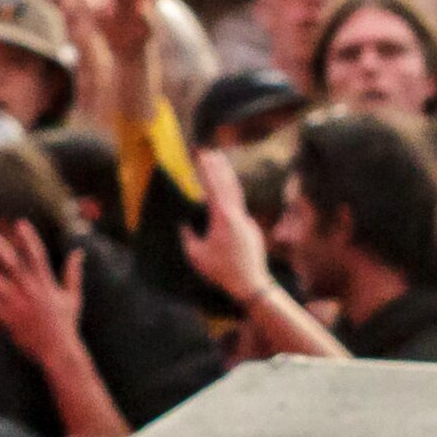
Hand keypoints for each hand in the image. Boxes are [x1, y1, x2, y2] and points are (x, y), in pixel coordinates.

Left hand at [0, 216, 85, 374]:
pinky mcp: (10, 319)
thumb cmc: (67, 325)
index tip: (20, 222)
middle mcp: (32, 291)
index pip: (38, 255)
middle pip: (13, 264)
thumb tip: (79, 252)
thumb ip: (73, 273)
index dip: (29, 238)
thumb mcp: (73, 297)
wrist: (60, 353)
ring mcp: (20, 304)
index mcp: (47, 283)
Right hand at [183, 148, 276, 305]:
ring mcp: (247, 221)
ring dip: (228, 179)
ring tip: (220, 167)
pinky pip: (239, 209)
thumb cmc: (222, 271)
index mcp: (223, 217)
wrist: (252, 285)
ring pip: (237, 195)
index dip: (207, 169)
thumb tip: (184, 223)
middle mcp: (238, 215)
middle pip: (229, 184)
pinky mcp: (252, 230)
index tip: (201, 154)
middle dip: (220, 167)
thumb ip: (188, 235)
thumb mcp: (196, 255)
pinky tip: (225, 200)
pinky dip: (231, 198)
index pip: (214, 186)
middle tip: (211, 152)